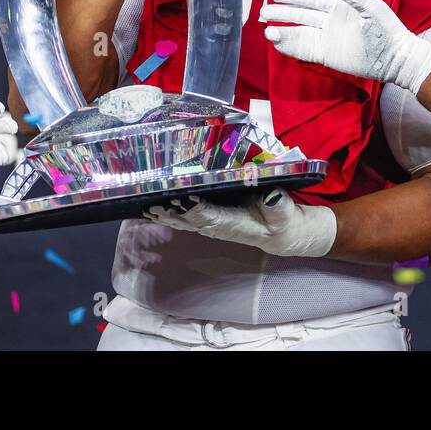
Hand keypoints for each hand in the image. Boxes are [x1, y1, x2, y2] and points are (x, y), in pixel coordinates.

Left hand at [143, 189, 336, 257]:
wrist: (282, 234)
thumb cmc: (283, 221)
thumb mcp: (285, 212)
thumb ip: (278, 205)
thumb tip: (272, 195)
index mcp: (233, 223)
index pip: (209, 215)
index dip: (195, 208)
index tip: (183, 196)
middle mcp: (218, 226)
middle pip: (189, 220)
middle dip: (170, 212)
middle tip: (152, 202)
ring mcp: (212, 224)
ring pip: (184, 220)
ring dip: (165, 215)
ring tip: (146, 207)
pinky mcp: (211, 220)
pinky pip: (186, 218)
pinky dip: (170, 214)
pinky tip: (155, 210)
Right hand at [261, 0, 430, 90]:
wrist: (395, 58)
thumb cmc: (387, 30)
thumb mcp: (373, 7)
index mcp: (339, 5)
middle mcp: (329, 20)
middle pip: (300, 14)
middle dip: (282, 13)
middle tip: (263, 11)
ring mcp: (327, 38)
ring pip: (299, 32)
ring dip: (282, 31)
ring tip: (266, 30)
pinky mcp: (326, 55)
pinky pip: (304, 49)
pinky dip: (290, 46)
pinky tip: (277, 43)